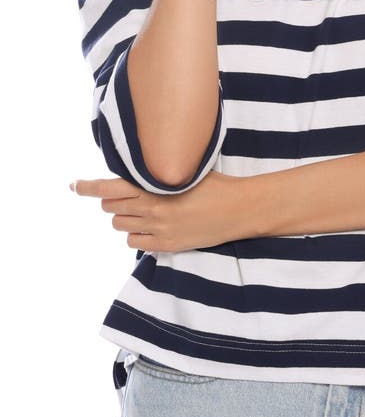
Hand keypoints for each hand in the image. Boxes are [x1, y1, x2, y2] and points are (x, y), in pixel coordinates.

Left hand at [69, 171, 250, 252]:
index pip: (109, 187)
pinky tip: (151, 226)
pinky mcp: (166, 245)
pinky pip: (135, 242)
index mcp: (154, 186)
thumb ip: (156, 174)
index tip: (74, 186)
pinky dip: (137, 233)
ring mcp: (158, 229)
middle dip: (113, 200)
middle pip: (111, 206)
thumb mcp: (184, 171)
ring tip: (145, 210)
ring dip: (125, 217)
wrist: (238, 209)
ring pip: (121, 225)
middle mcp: (152, 208)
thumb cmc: (214, 184)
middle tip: (129, 195)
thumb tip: (133, 174)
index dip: (87, 187)